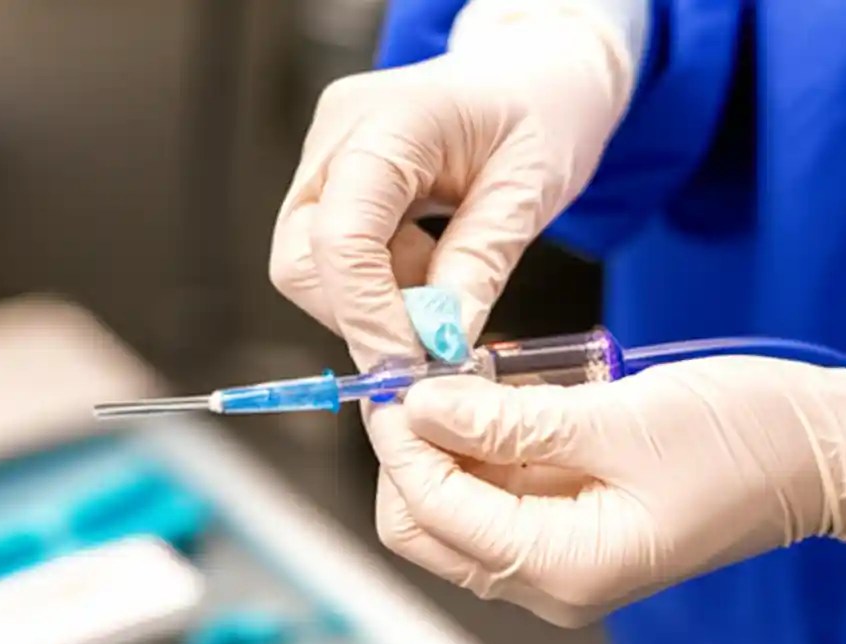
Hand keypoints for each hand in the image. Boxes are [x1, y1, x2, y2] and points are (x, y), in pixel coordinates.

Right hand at [268, 2, 633, 368]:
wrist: (536, 73)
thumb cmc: (543, 109)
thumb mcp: (532, 188)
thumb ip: (481, 263)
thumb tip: (440, 341)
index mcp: (391, 121)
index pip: (342, 237)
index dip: (368, 315)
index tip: (409, 368)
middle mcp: (340, 135)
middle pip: (302, 258)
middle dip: (361, 314)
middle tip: (434, 335)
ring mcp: (328, 155)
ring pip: (309, 265)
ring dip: (375, 300)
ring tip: (445, 279)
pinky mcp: (333, 180)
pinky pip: (332, 255)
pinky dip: (380, 283)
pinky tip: (430, 261)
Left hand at [370, 356, 845, 627]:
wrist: (826, 452)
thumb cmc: (745, 438)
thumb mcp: (619, 418)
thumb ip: (509, 419)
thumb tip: (419, 406)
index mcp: (565, 568)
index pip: (430, 512)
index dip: (400, 441)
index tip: (394, 373)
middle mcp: (553, 579)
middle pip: (428, 522)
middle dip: (415, 448)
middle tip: (428, 373)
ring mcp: (563, 553)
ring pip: (458, 503)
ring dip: (451, 437)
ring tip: (473, 370)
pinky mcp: (576, 521)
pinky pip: (502, 487)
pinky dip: (490, 437)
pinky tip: (507, 386)